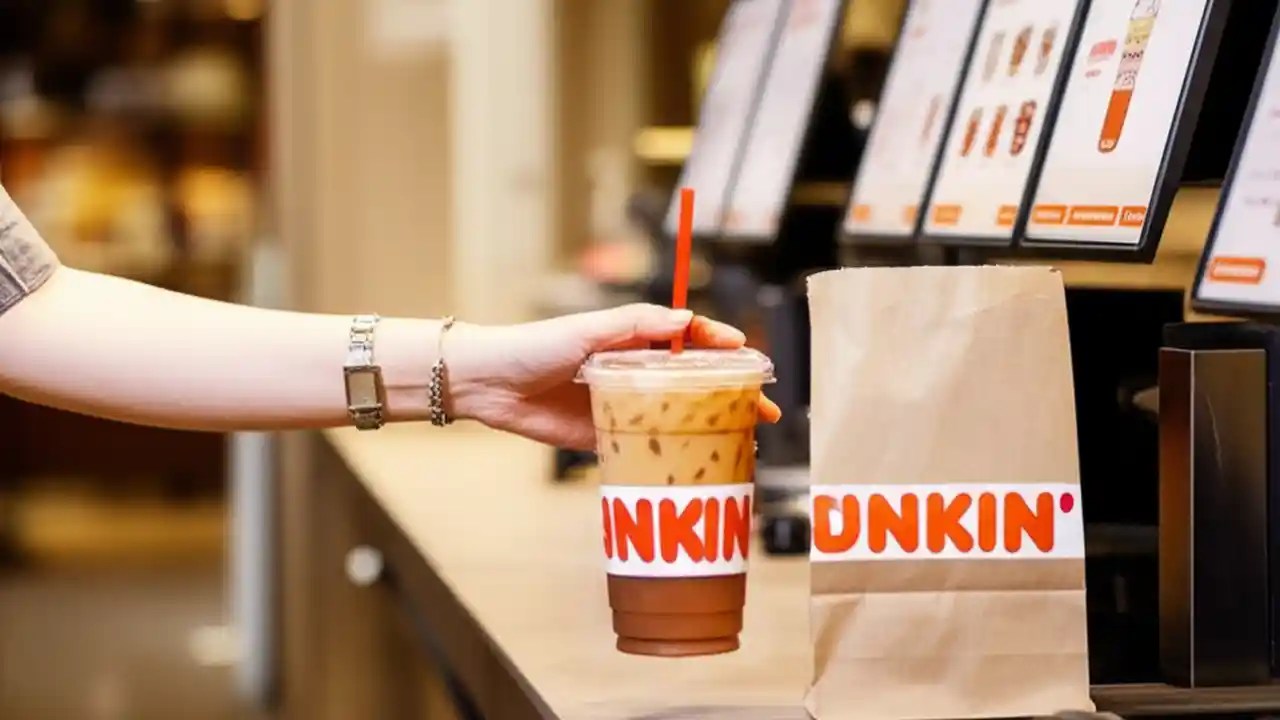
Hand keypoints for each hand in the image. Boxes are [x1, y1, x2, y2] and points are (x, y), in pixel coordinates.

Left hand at [447, 304, 780, 449]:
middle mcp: (633, 372)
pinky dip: (674, 454)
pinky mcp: (604, 436)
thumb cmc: (534, 346)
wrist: (487, 384)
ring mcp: (622, 406)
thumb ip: (635, 326)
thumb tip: (684, 321)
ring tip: (745, 441)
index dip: (721, 347)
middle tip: (763, 411)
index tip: (748, 356)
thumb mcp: (587, 329)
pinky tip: (701, 464)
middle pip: (693, 382)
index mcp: (632, 340)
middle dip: (732, 395)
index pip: (689, 340)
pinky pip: (646, 446)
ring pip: (676, 415)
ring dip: (710, 427)